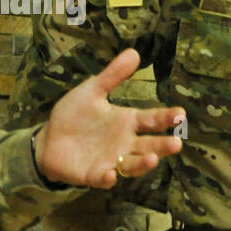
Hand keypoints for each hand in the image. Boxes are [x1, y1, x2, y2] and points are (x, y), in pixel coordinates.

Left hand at [35, 48, 183, 188]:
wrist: (49, 139)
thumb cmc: (75, 115)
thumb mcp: (93, 91)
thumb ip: (113, 75)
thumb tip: (134, 52)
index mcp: (127, 122)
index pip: (152, 119)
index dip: (166, 117)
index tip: (180, 114)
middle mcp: (124, 143)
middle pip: (149, 146)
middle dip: (163, 146)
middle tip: (177, 143)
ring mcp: (111, 160)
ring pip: (132, 165)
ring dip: (142, 164)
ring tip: (153, 159)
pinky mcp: (93, 174)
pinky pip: (103, 178)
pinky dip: (108, 177)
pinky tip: (111, 173)